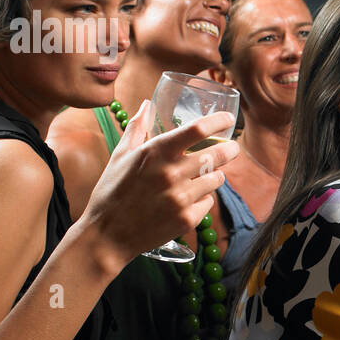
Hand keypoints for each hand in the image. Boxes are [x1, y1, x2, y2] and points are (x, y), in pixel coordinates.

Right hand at [81, 104, 238, 267]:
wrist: (107, 236)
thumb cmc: (112, 192)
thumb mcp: (120, 155)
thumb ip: (138, 128)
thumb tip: (147, 104)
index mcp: (155, 152)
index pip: (197, 129)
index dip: (218, 121)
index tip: (228, 119)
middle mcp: (171, 173)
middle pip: (218, 154)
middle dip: (229, 150)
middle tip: (232, 149)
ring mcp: (181, 198)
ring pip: (217, 179)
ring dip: (215, 176)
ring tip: (203, 178)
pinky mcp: (187, 219)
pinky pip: (208, 202)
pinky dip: (202, 200)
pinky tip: (187, 201)